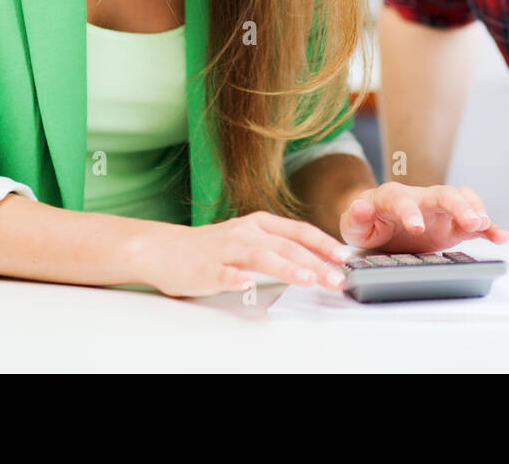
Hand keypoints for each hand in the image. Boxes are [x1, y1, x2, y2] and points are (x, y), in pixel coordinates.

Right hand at [136, 211, 351, 297]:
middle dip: (316, 262)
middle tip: (337, 278)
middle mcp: (246, 232)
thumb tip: (316, 260)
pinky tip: (246, 284)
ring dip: (287, 268)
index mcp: (259, 224)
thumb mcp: (249, 239)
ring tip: (308, 280)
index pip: (298, 231)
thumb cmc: (211, 248)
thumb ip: (278, 246)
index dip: (323, 242)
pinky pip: (223, 272)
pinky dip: (236, 278)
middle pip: (286, 245)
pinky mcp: (206, 268)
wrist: (164, 249)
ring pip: (261, 257)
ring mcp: (226, 250)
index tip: (345, 256)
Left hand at [339, 182, 508, 253]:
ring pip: (462, 199)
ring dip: (476, 210)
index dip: (410, 212)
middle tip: (472, 221)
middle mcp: (421, 198)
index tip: (417, 228)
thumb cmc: (364, 221)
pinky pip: (472, 223)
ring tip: (486, 225)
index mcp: (394, 198)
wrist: (376, 221)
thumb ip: (356, 216)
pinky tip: (500, 237)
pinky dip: (488, 228)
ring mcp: (439, 210)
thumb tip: (360, 205)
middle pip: (443, 194)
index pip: (403, 200)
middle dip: (459, 206)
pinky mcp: (451, 225)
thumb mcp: (352, 223)